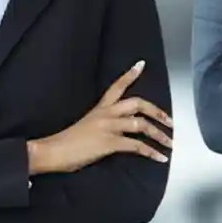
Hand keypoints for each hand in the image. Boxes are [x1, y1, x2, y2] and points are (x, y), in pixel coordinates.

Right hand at [27, 61, 173, 174]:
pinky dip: (152, 152)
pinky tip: (159, 157)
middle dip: (157, 111)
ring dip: (159, 135)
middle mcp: (106, 114)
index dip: (130, 75)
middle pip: (138, 103)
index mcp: (99, 109)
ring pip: (142, 125)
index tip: (141, 65)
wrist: (52, 151)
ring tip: (170, 142)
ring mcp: (109, 127)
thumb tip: (120, 129)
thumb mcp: (86, 126)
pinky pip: (137, 146)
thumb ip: (102, 124)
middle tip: (169, 120)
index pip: (116, 87)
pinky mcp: (110, 142)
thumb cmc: (66, 142)